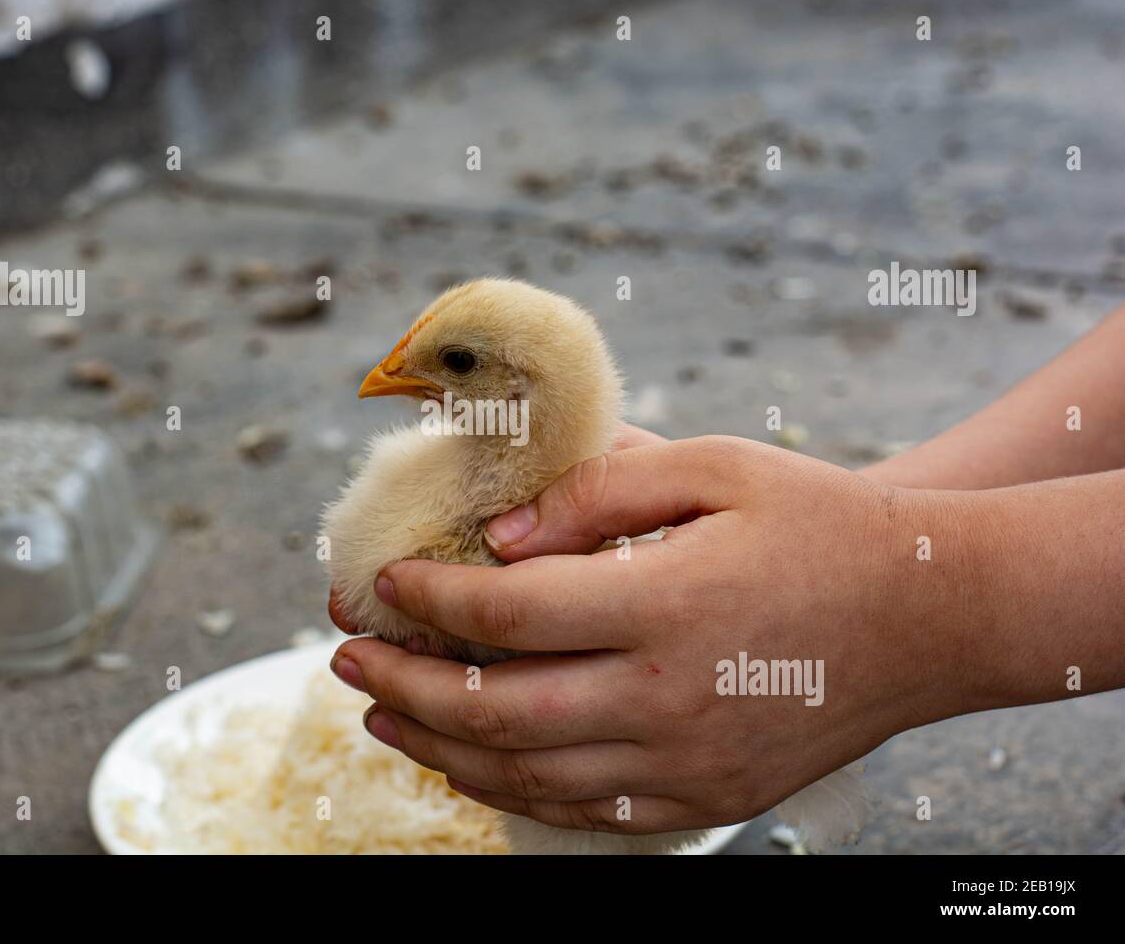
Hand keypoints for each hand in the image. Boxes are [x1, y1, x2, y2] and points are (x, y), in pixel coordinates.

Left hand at [329, 436, 990, 833]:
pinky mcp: (705, 795)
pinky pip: (582, 808)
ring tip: (383, 711)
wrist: (928, 615)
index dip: (427, 599)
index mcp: (667, 602)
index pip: (506, 615)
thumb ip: (599, 493)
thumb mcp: (715, 469)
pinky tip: (468, 760)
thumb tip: (499, 534)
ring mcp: (687, 758)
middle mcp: (670, 694)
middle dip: (402, 681)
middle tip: (347, 654)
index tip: (383, 581)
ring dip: (437, 744)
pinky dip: (508, 789)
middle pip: (496, 708)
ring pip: (525, 773)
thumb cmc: (819, 525)